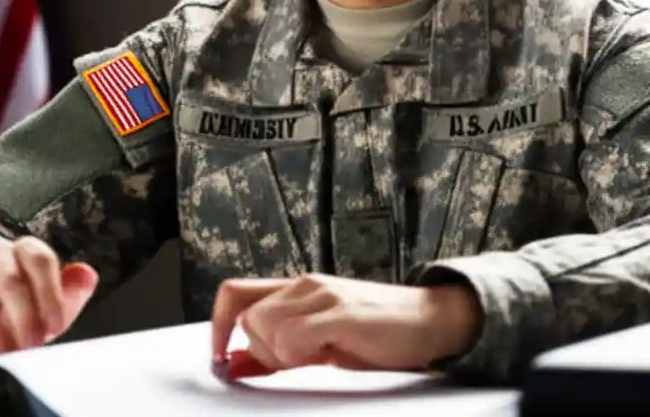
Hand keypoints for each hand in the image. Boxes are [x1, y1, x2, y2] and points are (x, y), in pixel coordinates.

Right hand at [0, 236, 98, 359]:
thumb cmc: (31, 300)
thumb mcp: (56, 296)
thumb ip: (74, 288)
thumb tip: (86, 275)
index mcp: (28, 250)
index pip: (40, 260)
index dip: (49, 294)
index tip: (56, 326)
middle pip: (9, 279)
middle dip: (22, 316)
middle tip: (31, 344)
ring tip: (3, 353)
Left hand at [210, 274, 481, 376]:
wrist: (432, 321)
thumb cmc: (380, 333)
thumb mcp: (322, 341)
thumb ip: (281, 348)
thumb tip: (235, 364)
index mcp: (298, 289)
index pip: (234, 294)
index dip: (217, 327)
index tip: (222, 358)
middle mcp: (305, 285)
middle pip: (247, 318)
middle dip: (262, 350)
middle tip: (300, 361)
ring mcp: (323, 295)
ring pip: (264, 326)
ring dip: (282, 354)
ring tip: (320, 356)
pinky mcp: (341, 312)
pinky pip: (292, 336)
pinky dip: (299, 354)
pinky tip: (327, 354)